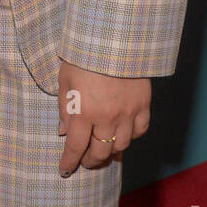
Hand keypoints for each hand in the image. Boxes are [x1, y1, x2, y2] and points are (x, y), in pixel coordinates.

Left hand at [57, 60, 149, 175]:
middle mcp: (107, 117)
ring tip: (103, 152)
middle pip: (100, 152)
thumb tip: (63, 131)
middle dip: (90, 161)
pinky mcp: (143, 105)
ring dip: (110, 152)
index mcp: (84, 111)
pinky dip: (130, 138)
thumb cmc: (83, 55)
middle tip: (84, 161)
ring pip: (121, 146)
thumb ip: (64, 108)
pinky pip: (139, 131)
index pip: (75, 146)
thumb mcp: (65, 79)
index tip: (64, 169)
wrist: (114, 37)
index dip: (69, 161)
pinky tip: (123, 136)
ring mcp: (128, 113)